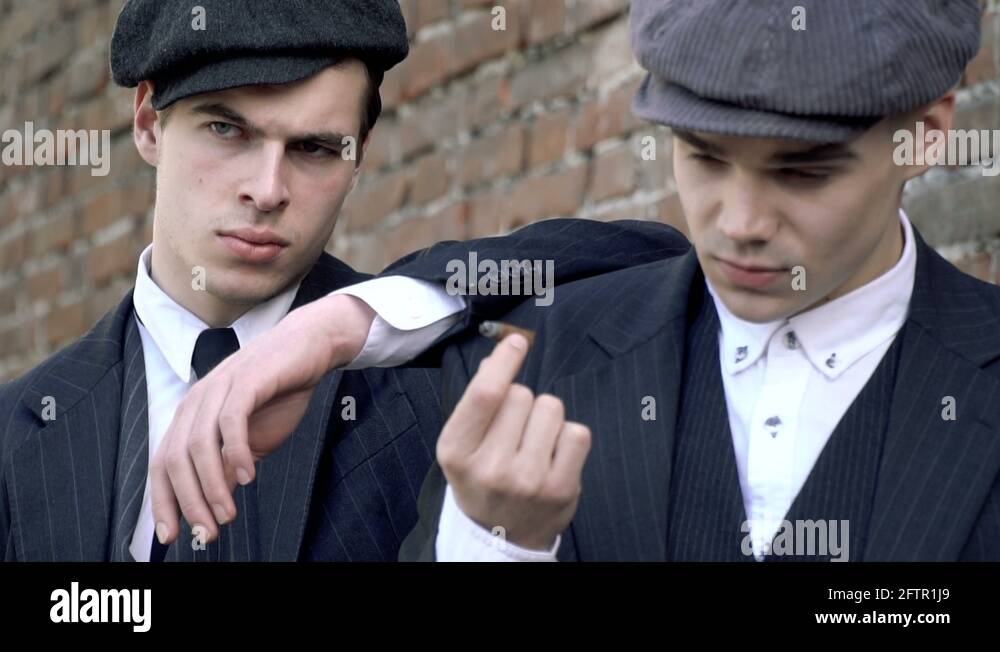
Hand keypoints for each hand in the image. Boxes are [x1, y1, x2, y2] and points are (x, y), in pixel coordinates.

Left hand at [150, 294, 375, 544]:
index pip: (163, 464)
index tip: (172, 537)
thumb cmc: (279, 392)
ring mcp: (218, 389)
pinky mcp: (245, 380)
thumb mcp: (252, 440)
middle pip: (176, 459)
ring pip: (199, 446)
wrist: (308, 347)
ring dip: (211, 486)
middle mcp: (196, 402)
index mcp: (191, 416)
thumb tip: (211, 508)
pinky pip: (231, 422)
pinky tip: (250, 477)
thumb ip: (228, 468)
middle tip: (208, 532)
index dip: (163, 501)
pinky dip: (237, 453)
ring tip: (228, 513)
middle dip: (189, 501)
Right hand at [437, 334, 590, 550]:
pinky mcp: (561, 489)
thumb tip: (500, 356)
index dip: (505, 361)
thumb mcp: (464, 445)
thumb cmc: (482, 481)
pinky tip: (554, 456)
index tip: (516, 342)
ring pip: (551, 407)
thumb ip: (478, 401)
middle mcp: (490, 467)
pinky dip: (569, 437)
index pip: (486, 394)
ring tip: (534, 445)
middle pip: (521, 395)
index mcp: (457, 451)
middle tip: (514, 433)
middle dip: (522, 402)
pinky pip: (577, 432)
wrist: (500, 538)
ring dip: (547, 418)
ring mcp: (528, 480)